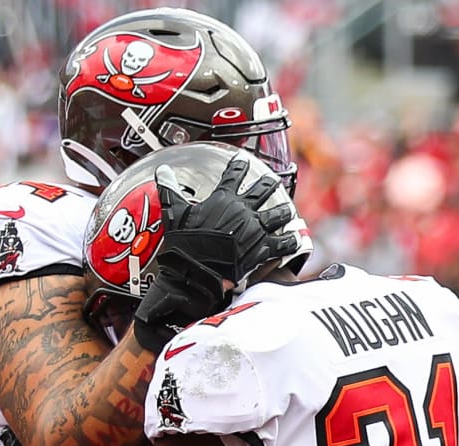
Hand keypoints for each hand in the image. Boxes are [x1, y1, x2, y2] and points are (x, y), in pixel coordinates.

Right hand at [133, 154, 299, 350]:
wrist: (197, 271)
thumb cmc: (185, 243)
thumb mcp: (175, 212)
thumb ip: (170, 189)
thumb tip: (161, 170)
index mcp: (224, 199)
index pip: (234, 175)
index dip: (239, 166)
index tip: (243, 161)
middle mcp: (244, 211)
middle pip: (263, 190)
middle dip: (269, 184)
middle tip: (273, 181)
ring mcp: (256, 229)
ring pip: (278, 214)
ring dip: (284, 211)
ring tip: (288, 209)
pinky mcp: (263, 249)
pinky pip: (283, 243)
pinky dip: (291, 241)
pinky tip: (296, 239)